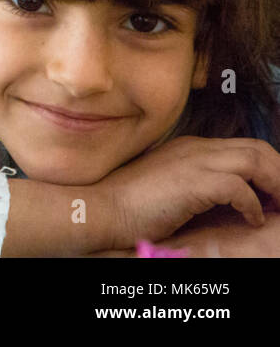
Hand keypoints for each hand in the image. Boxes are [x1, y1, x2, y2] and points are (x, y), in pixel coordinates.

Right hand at [96, 136, 279, 250]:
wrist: (102, 208)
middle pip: (258, 148)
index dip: (268, 167)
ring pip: (256, 160)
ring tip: (277, 207)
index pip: (243, 146)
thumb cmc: (130, 204)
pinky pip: (240, 188)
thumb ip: (193, 180)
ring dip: (275, 185)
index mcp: (189, 147)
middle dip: (279, 173)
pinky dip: (252, 205)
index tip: (274, 192)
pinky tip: (250, 219)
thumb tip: (221, 194)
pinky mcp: (192, 182)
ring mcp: (193, 162)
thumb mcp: (168, 183)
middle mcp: (195, 148)